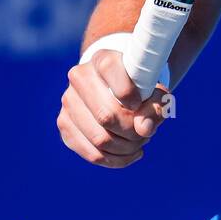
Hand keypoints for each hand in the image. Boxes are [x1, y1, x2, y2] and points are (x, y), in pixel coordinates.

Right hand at [57, 46, 168, 167]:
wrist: (116, 88)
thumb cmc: (141, 88)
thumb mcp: (155, 91)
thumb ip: (155, 106)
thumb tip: (144, 129)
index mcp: (103, 59)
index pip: (110, 71)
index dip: (129, 93)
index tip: (140, 104)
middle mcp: (79, 77)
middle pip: (106, 115)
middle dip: (133, 131)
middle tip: (147, 133)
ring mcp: (68, 101)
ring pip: (99, 138)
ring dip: (126, 147)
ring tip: (140, 142)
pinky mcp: (65, 124)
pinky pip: (91, 153)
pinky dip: (116, 160)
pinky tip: (131, 155)